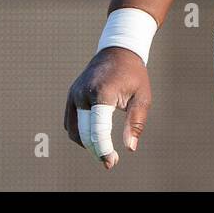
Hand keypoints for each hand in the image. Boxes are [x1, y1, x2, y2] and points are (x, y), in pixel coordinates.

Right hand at [64, 47, 151, 169]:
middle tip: (111, 160)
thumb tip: (129, 148)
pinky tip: (94, 137)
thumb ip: (136, 122)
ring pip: (74, 130)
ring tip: (104, 149)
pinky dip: (80, 133)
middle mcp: (83, 94)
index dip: (104, 149)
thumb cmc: (134, 74)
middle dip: (96, 149)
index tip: (112, 162)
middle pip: (84, 133)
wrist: (118, 51)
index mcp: (102, 93)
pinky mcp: (71, 95)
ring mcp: (74, 94)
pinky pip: (71, 122)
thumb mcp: (142, 96)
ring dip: (87, 143)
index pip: (98, 129)